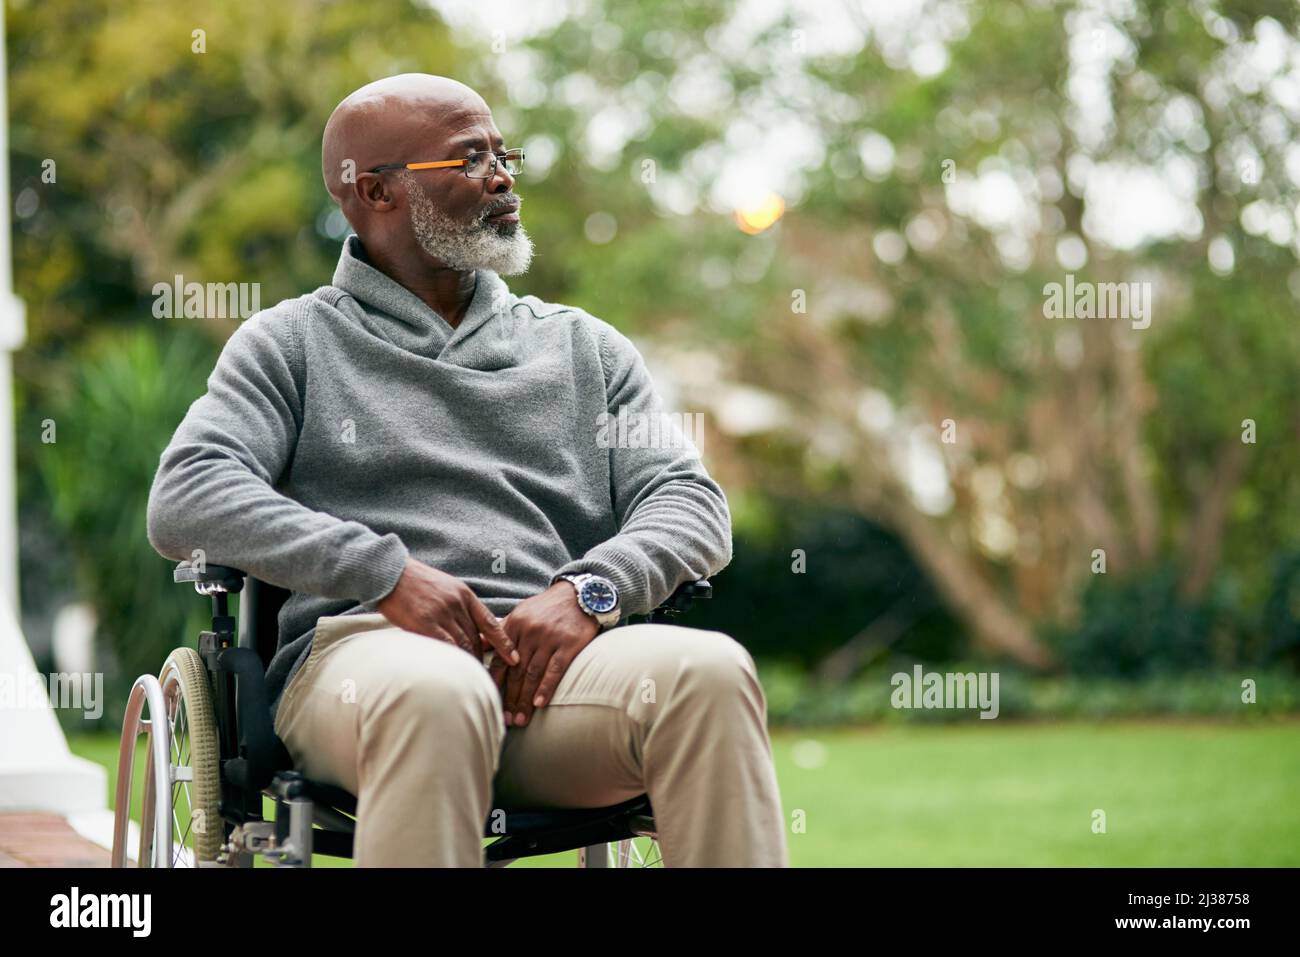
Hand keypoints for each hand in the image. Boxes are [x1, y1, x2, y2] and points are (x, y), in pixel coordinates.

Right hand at [377, 557, 519, 664]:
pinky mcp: (425, 623)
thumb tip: (471, 631)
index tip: (514, 659)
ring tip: (473, 680)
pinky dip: (453, 660)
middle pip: (477, 638)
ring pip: (464, 644)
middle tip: (489, 678)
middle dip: (483, 659)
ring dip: (470, 663)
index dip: (504, 643)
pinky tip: (455, 672)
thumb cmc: (416, 583)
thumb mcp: (446, 588)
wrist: (390, 572)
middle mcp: (457, 604)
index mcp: (465, 595)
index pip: (491, 622)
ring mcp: (442, 613)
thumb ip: (459, 607)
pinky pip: (445, 646)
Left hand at [490, 581, 599, 727]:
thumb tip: (479, 643)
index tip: (489, 702)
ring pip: (533, 674)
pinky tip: (539, 704)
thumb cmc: (548, 608)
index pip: (500, 659)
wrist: (579, 595)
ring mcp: (550, 638)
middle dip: (509, 698)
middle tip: (506, 720)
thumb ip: (502, 629)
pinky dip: (547, 688)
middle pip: (516, 671)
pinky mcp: (569, 644)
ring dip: (525, 700)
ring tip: (521, 720)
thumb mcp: (522, 612)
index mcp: (514, 624)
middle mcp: (530, 631)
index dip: (494, 683)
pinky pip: (555, 670)